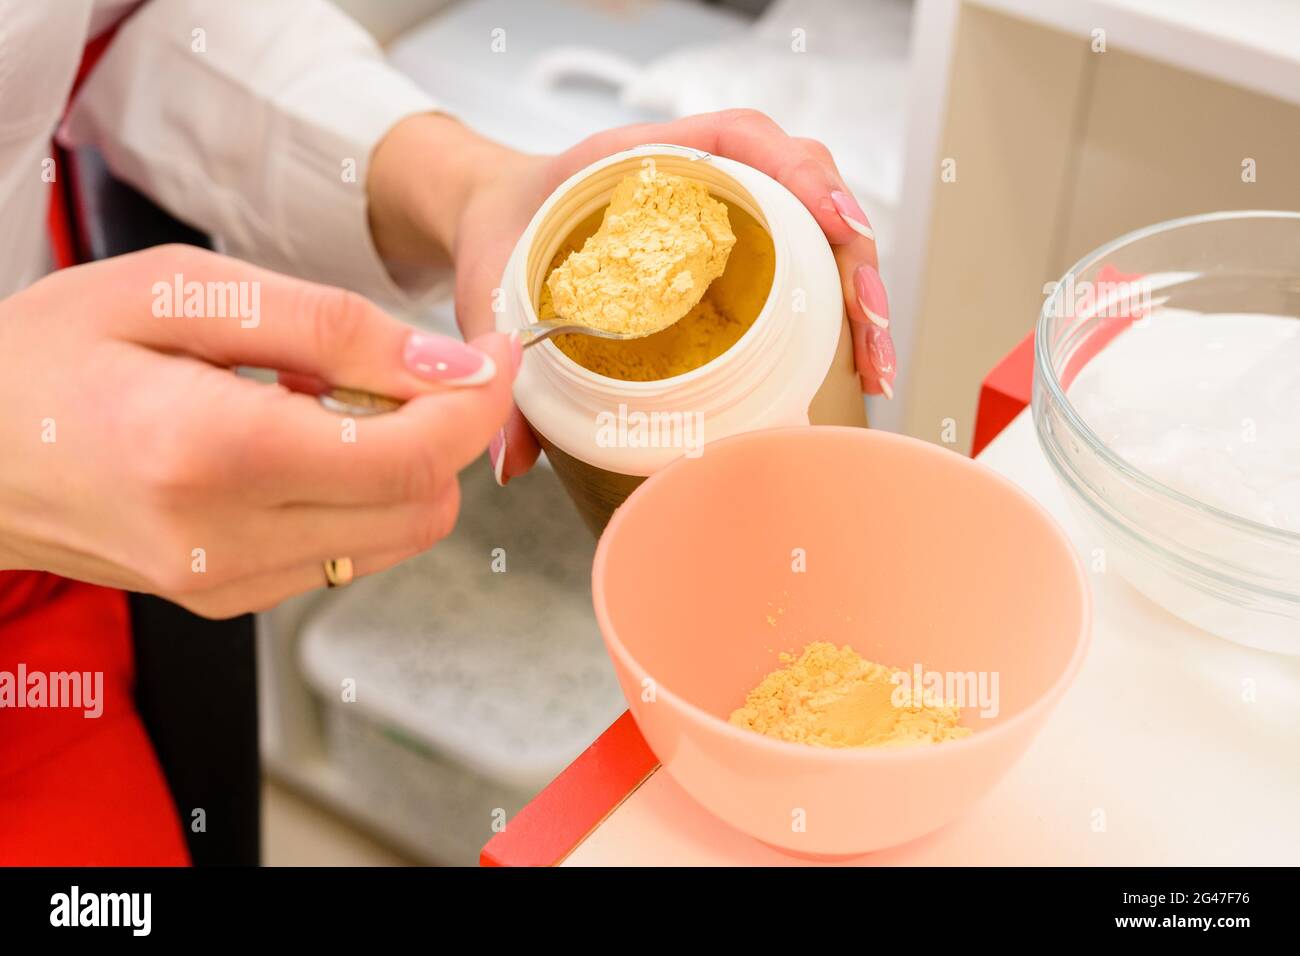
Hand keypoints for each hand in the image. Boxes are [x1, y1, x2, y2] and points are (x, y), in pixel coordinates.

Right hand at [0, 245, 517, 617]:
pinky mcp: (229, 598)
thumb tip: (451, 367)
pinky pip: (349, 550)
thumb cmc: (48, 355)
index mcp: (212, 452)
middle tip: (392, 363)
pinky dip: (356, 495)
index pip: (414, 454)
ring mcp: (228, 584)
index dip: (477, 400)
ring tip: (322, 403)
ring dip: (400, 463)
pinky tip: (294, 447)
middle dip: (442, 429)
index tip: (491, 351)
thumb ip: (329, 327)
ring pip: (400, 535)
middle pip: (424, 504)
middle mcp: (226, 541)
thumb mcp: (179, 292)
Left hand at [370, 110, 892, 483]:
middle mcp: (698, 175)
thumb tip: (511, 460)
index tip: (836, 223)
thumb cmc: (504, 233)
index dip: (800, 175)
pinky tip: (853, 361)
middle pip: (805, 188)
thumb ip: (498, 354)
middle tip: (869, 329)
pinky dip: (835, 305)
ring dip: (858, 288)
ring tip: (873, 361)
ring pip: (817, 228)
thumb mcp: (493, 286)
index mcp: (644, 155)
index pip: (743, 138)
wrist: (497, 217)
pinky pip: (801, 259)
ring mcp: (725, 211)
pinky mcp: (735, 249)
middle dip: (853, 256)